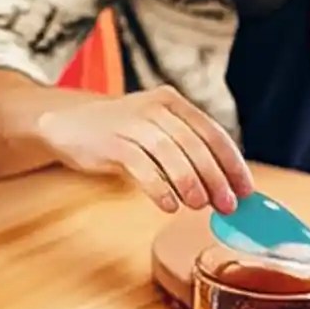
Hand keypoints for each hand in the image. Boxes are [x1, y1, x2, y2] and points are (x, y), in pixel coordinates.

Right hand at [36, 86, 254, 213]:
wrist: (65, 124)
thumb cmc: (116, 133)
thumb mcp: (152, 130)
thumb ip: (182, 149)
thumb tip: (219, 186)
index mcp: (173, 102)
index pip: (212, 132)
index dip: (232, 163)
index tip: (244, 190)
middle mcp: (155, 107)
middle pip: (195, 144)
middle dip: (215, 178)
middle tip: (226, 204)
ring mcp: (131, 123)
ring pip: (171, 153)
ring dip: (190, 183)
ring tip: (199, 206)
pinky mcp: (111, 142)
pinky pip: (141, 166)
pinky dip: (158, 187)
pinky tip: (168, 205)